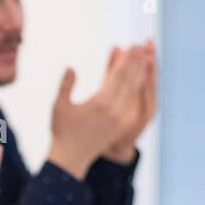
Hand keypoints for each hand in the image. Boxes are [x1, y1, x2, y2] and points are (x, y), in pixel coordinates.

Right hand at [48, 45, 148, 178]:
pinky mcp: (120, 124)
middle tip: (141, 46)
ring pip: (133, 92)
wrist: (71, 158)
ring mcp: (119, 118)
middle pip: (129, 81)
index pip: (118, 76)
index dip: (126, 60)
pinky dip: (135, 89)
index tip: (132, 46)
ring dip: (139, 74)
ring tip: (144, 59)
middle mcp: (114, 110)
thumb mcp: (59, 106)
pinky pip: (131, 103)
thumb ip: (66, 85)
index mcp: (100, 103)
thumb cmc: (62, 131)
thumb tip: (71, 67)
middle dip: (136, 62)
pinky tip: (138, 80)